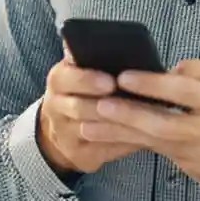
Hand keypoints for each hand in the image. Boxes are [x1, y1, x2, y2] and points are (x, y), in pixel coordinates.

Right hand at [37, 45, 141, 175]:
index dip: (88, 80)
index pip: (66, 78)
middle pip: (78, 108)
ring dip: (118, 127)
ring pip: (91, 132)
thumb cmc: (84, 89)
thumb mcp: (83, 69)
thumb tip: (126, 45)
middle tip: (129, 103)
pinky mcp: (78, 155)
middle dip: (105, 106)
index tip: (110, 82)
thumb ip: (97, 58)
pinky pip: (103, 151)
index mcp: (58, 80)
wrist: (64, 124)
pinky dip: (123, 144)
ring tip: (144, 120)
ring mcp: (64, 134)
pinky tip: (143, 137)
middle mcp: (55, 107)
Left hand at [79, 59, 199, 194]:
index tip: (124, 76)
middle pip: (162, 124)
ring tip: (89, 126)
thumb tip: (168, 71)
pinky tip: (113, 138)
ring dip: (119, 135)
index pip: (183, 91)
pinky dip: (136, 145)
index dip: (152, 84)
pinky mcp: (195, 171)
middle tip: (98, 104)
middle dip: (126, 115)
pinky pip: (161, 154)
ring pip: (154, 144)